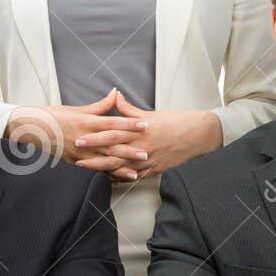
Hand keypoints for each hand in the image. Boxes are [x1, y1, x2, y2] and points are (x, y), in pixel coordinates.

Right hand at [8, 90, 147, 173]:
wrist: (33, 129)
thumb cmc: (54, 116)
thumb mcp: (77, 108)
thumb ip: (99, 105)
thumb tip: (115, 93)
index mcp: (86, 122)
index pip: (112, 123)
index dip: (129, 124)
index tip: (144, 125)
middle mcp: (84, 138)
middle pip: (111, 144)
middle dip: (129, 149)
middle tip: (146, 152)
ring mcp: (80, 152)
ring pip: (103, 161)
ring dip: (121, 166)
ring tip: (137, 170)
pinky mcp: (75, 162)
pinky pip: (93, 170)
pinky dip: (106, 174)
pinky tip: (117, 179)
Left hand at [75, 91, 219, 182]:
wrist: (199, 135)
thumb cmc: (176, 122)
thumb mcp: (151, 114)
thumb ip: (129, 109)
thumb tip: (114, 96)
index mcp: (141, 130)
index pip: (113, 133)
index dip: (95, 136)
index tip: (80, 136)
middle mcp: (143, 146)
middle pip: (114, 152)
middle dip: (94, 154)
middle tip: (77, 156)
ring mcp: (149, 160)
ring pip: (122, 167)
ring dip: (104, 169)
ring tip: (88, 171)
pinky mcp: (155, 169)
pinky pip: (135, 176)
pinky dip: (121, 178)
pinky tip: (109, 180)